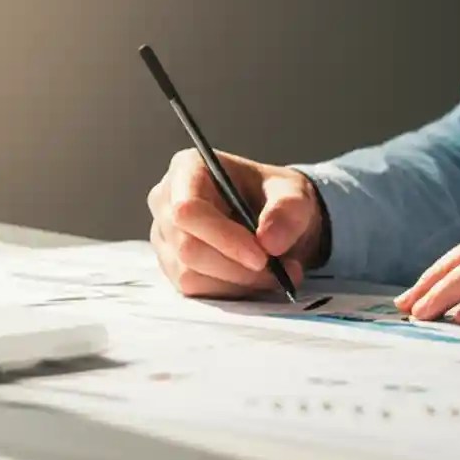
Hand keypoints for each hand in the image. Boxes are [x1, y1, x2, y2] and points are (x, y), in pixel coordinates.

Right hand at [147, 149, 325, 297]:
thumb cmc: (275, 198)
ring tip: (275, 272)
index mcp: (188, 169)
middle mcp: (166, 201)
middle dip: (237, 267)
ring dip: (238, 282)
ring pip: (190, 274)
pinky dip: (231, 290)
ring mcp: (164, 236)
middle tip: (280, 270)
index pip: (188, 210)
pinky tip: (254, 278)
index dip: (222, 237)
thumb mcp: (294, 194)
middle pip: (188, 247)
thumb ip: (288, 211)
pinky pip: (195, 290)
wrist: (274, 220)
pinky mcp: (172, 266)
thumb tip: (269, 242)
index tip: (262, 257)